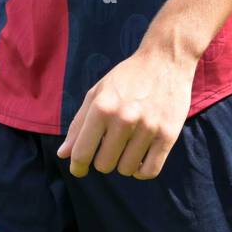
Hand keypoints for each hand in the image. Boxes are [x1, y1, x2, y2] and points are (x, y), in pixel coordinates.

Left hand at [56, 48, 196, 179]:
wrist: (165, 60)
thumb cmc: (127, 78)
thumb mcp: (97, 93)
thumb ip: (78, 124)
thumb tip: (63, 154)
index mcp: (102, 107)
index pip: (82, 152)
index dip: (77, 166)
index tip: (79, 169)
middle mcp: (124, 118)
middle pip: (104, 165)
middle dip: (103, 160)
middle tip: (110, 146)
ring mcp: (148, 127)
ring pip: (127, 169)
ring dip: (124, 163)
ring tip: (127, 146)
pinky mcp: (168, 134)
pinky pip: (149, 171)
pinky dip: (141, 171)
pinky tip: (140, 158)